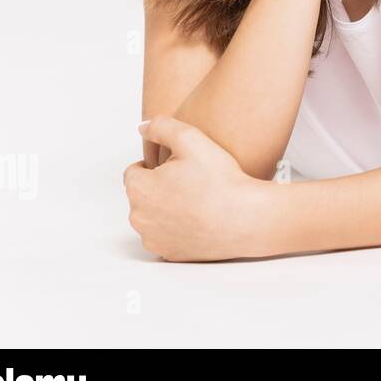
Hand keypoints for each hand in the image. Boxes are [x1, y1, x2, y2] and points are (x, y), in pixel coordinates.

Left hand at [124, 116, 273, 261]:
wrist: (246, 219)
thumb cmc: (221, 180)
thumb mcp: (193, 139)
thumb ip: (162, 126)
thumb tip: (143, 127)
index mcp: (140, 188)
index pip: (134, 171)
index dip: (156, 165)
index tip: (179, 166)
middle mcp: (139, 217)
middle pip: (142, 195)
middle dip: (159, 187)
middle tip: (191, 181)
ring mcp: (153, 239)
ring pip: (152, 217)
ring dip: (165, 208)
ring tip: (196, 199)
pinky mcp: (168, 254)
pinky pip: (165, 236)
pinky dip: (176, 228)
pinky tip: (199, 218)